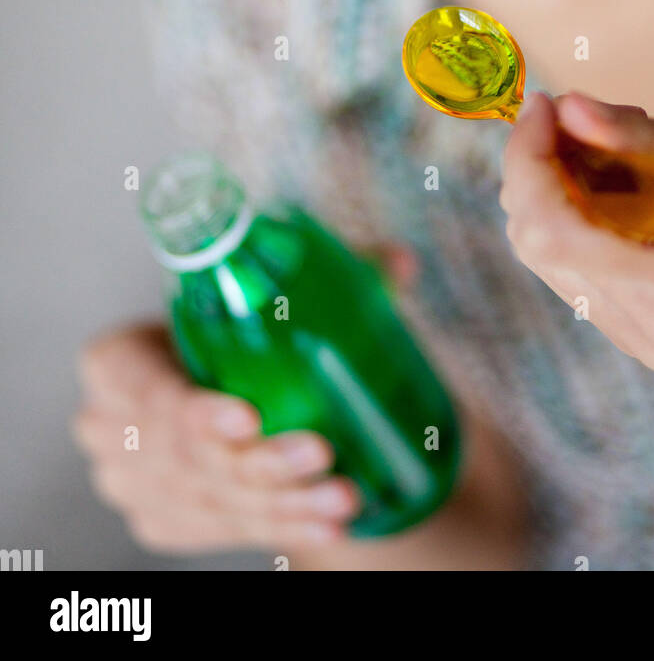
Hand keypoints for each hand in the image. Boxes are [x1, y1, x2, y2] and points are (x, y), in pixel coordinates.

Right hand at [73, 244, 416, 553]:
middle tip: (322, 453)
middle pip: (187, 456)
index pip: (143, 388)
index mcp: (116, 361)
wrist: (222, 391)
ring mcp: (136, 485)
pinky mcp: (169, 523)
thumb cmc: (237, 329)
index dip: (191, 410)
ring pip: (216, 501)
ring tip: (346, 496)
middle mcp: (110, 429)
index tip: (249, 417)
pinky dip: (283, 526)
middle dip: (259, 464)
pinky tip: (330, 524)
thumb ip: (330, 270)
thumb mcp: (265, 292)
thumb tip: (399, 263)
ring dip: (284, 504)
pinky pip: (230, 532)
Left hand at [500, 92, 653, 395]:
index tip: (545, 103)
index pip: (547, 222)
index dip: (526, 154)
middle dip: (537, 170)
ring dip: (562, 198)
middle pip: (537, 244)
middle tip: (577, 116)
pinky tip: (634, 191)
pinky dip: (587, 230)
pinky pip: (589, 283)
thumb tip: (570, 108)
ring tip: (622, 148)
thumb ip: (649, 139)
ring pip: (556, 265)